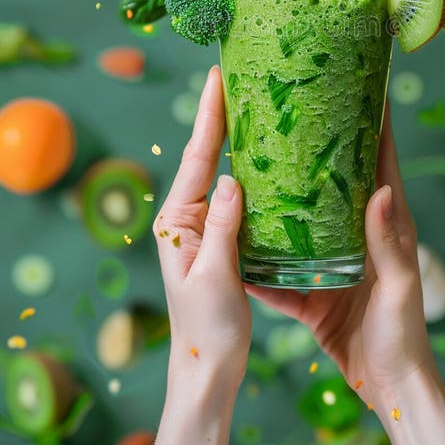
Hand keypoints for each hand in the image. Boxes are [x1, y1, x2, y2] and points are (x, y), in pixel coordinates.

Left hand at [153, 65, 251, 395]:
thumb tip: (232, 179)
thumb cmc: (207, 328)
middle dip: (220, 116)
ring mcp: (206, 226)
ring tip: (254, 102)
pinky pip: (239, 196)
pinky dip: (250, 171)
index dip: (210, 116)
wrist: (208, 368)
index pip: (197, 158)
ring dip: (236, 139)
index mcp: (178, 221)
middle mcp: (188, 217)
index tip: (218, 78)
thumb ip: (222, 226)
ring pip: (223, 172)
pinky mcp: (224, 239)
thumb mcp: (215, 276)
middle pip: (207, 156)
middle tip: (236, 75)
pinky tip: (267, 155)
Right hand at [243, 100, 435, 408]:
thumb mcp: (399, 288)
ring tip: (252, 165)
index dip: (375, 121)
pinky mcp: (313, 290)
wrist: (388, 389)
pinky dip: (260, 257)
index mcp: (387, 227)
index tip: (360, 82)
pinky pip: (281, 268)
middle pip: (336, 180)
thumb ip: (389, 243)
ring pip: (303, 219)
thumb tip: (383, 189)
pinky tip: (234, 240)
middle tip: (291, 112)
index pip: (382, 162)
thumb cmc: (403, 336)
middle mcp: (357, 235)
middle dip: (318, 145)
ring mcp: (333, 262)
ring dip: (282, 196)